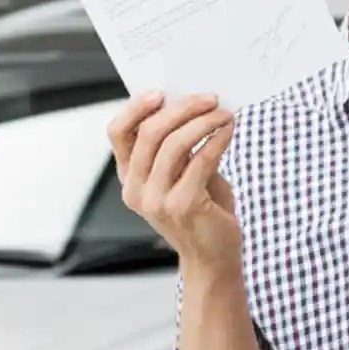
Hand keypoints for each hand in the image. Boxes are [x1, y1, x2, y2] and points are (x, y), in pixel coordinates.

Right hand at [108, 91, 240, 279]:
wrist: (214, 257)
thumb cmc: (201, 209)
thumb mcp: (182, 174)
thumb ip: (178, 146)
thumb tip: (192, 104)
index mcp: (129, 179)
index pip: (118, 133)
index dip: (136, 107)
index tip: (162, 92)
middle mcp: (136, 190)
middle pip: (150, 133)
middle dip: (182, 109)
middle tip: (210, 98)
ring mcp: (157, 201)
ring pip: (175, 144)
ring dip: (204, 121)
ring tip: (225, 114)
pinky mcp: (183, 206)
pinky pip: (201, 160)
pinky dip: (218, 140)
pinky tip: (230, 131)